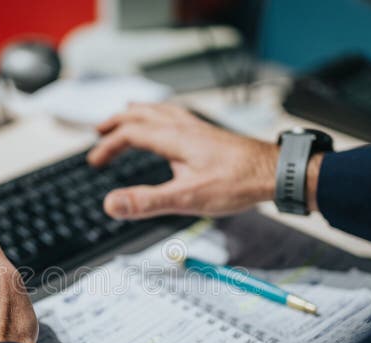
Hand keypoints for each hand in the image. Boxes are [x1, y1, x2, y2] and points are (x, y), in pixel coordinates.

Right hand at [87, 103, 320, 218]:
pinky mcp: (211, 135)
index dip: (108, 146)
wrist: (275, 172)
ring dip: (139, 113)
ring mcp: (199, 129)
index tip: (95, 161)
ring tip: (128, 114)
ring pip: (162, 111)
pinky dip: (163, 115)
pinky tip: (172, 126)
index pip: (131, 133)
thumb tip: (110, 204)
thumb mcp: (187, 199)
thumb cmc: (238, 184)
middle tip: (100, 131)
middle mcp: (185, 128)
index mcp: (174, 139)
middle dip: (118, 123)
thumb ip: (147, 201)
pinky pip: (179, 116)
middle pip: (143, 115)